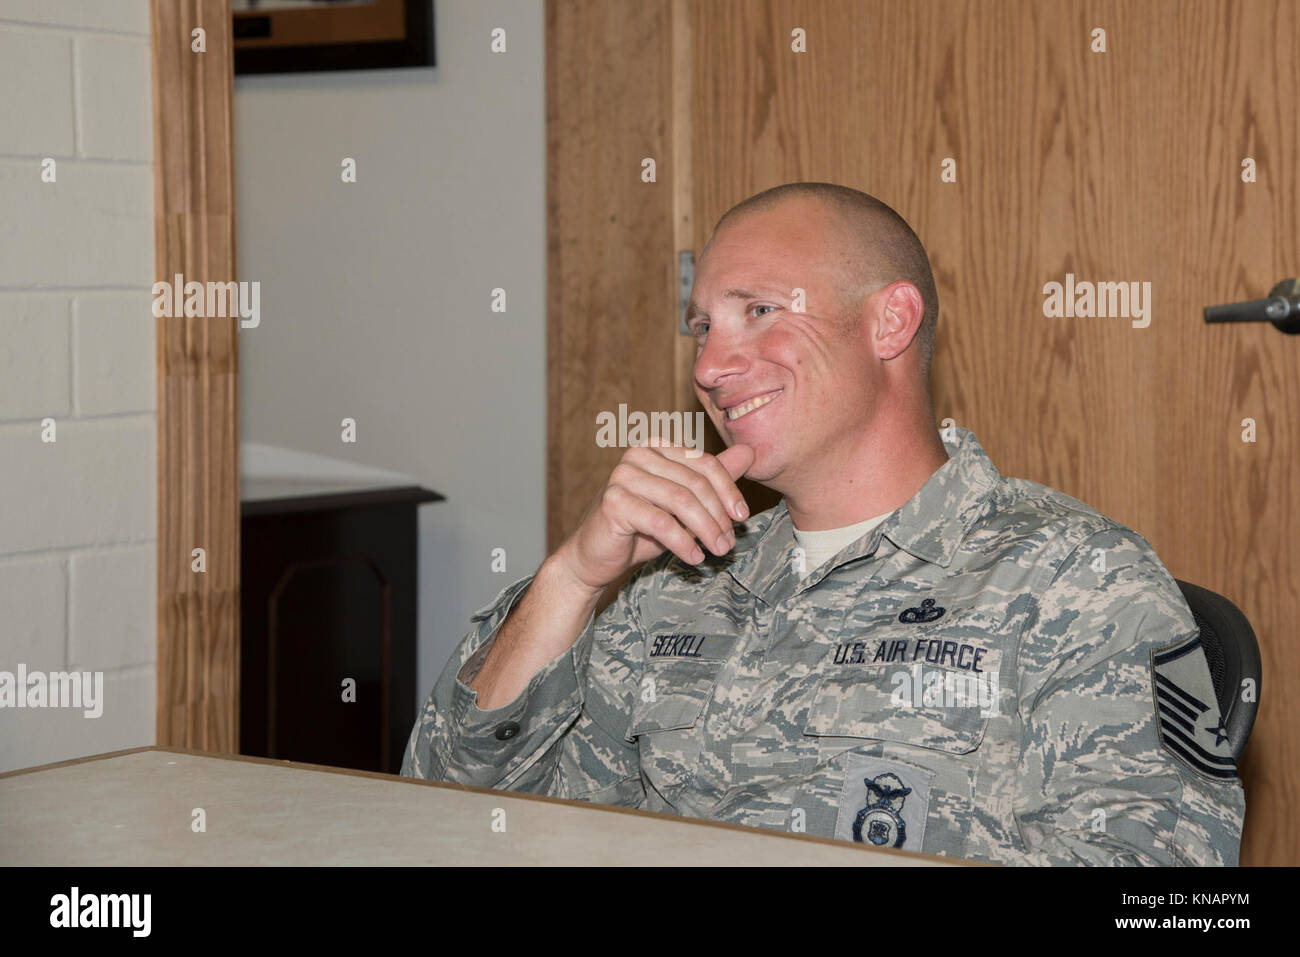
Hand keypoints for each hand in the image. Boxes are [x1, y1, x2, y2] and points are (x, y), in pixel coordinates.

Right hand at [553, 441, 755, 592]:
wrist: (595, 557)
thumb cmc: (641, 529)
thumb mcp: (683, 504)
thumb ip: (712, 478)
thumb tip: (750, 451)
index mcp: (657, 447)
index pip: (704, 463)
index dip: (728, 491)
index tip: (742, 518)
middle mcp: (638, 454)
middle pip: (694, 482)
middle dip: (718, 515)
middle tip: (729, 543)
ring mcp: (623, 476)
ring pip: (680, 501)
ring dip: (705, 530)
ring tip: (718, 551)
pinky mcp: (614, 502)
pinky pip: (661, 522)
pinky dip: (683, 542)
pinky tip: (694, 558)